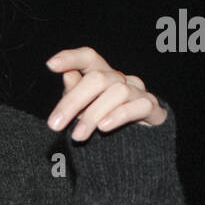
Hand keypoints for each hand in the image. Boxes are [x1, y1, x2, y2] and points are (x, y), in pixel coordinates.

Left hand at [45, 46, 166, 140]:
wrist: (141, 147)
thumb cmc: (106, 123)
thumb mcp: (83, 110)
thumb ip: (74, 94)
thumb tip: (67, 75)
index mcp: (103, 76)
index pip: (89, 58)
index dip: (71, 58)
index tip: (51, 65)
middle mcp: (122, 79)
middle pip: (98, 78)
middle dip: (73, 101)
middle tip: (55, 125)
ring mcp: (139, 92)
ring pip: (118, 91)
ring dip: (93, 114)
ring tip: (78, 136)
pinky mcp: (154, 109)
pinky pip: (139, 105)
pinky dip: (119, 115)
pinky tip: (104, 128)